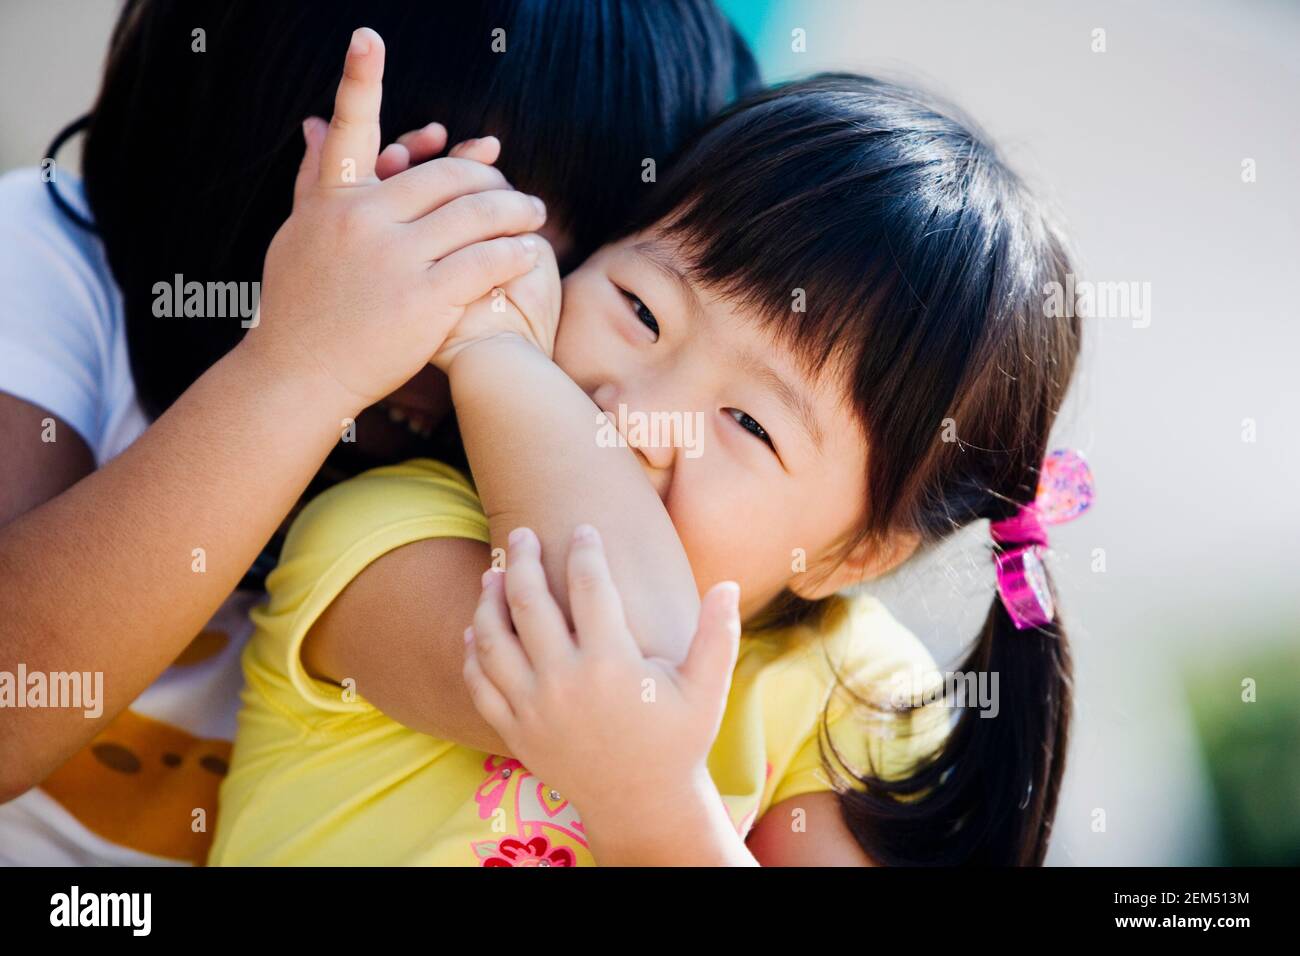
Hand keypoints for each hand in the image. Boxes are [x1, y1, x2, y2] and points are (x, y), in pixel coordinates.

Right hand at [240, 27, 547, 409]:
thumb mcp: (299, 234)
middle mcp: (362, 220)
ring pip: (474, 216)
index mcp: (333, 199)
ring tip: (533, 214)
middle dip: (488, 178)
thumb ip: (316, 178)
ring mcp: (394, 259)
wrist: (298, 374)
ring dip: (514, 210)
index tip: (368, 36)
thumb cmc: (300, 306)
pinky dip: (514, 251)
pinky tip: (530, 251)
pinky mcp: (424, 298)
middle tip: (517, 187)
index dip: (359, 79)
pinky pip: (485, 261)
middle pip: (444, 178)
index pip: (350, 131)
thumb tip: (316, 123)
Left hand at [462, 525, 741, 821]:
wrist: (641, 805)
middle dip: (523, 559)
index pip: (590, 586)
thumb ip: (718, 635)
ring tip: (495, 574)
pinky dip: (471, 651)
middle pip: (528, 602)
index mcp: (612, 664)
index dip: (585, 550)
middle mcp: (564, 682)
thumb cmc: (677, 741)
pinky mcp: (514, 730)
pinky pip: (479, 683)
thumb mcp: (706, 690)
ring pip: (491, 639)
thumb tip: (729, 585)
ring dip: (488, 599)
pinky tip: (475, 627)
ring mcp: (532, 708)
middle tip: (523, 535)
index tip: (583, 529)